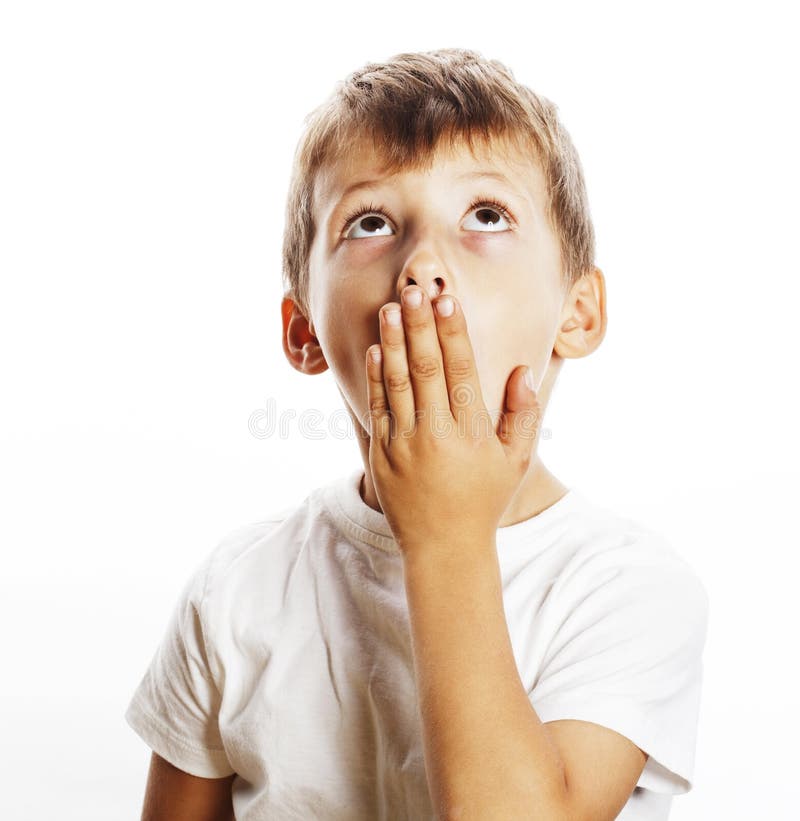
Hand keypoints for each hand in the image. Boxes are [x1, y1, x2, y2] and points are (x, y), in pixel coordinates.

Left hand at [365, 284, 541, 558]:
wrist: (443, 547)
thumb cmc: (484, 500)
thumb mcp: (516, 462)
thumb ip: (523, 415)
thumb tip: (522, 371)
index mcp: (471, 433)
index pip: (461, 371)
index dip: (454, 333)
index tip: (448, 301)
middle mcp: (435, 435)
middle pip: (426, 368)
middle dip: (420, 325)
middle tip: (414, 290)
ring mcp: (404, 444)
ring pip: (397, 382)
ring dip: (393, 342)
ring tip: (391, 308)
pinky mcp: (381, 454)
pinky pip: (377, 407)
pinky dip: (376, 377)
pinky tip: (376, 349)